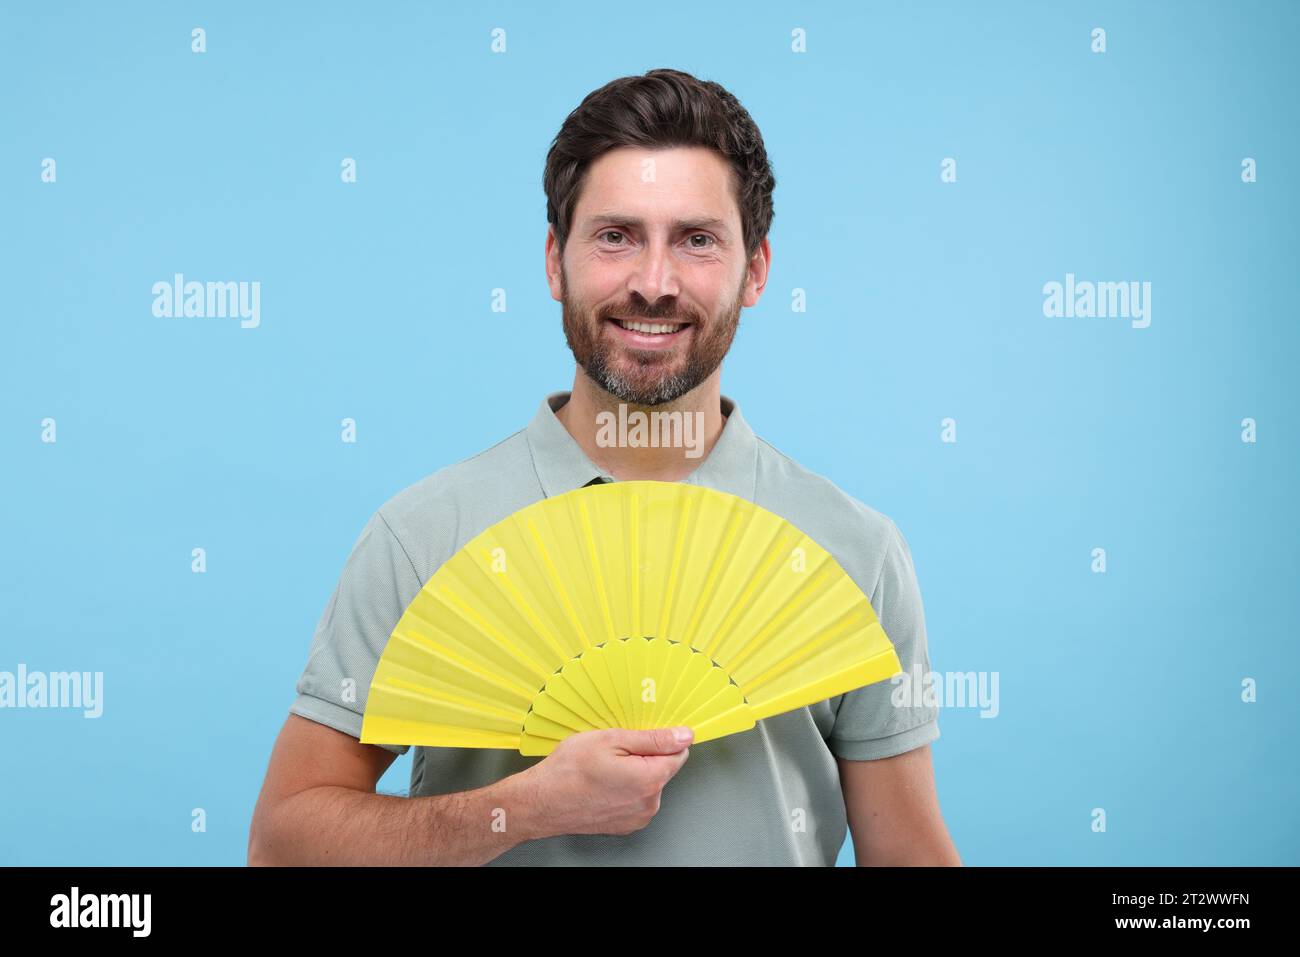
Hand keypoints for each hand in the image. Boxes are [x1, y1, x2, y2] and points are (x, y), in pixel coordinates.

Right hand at [520, 726, 693, 837]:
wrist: (541, 802)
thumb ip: (653, 738)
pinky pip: (636, 799)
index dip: (662, 740)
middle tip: (614, 752)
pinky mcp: (626, 825)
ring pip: (649, 784)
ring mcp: (637, 817)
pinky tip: (603, 783)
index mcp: (649, 780)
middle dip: (645, 756)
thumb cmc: (568, 771)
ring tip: (604, 769)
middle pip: (663, 769)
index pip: (679, 753)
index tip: (642, 736)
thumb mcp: (612, 740)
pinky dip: (624, 790)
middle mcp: (648, 804)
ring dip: (634, 773)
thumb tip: (683, 736)